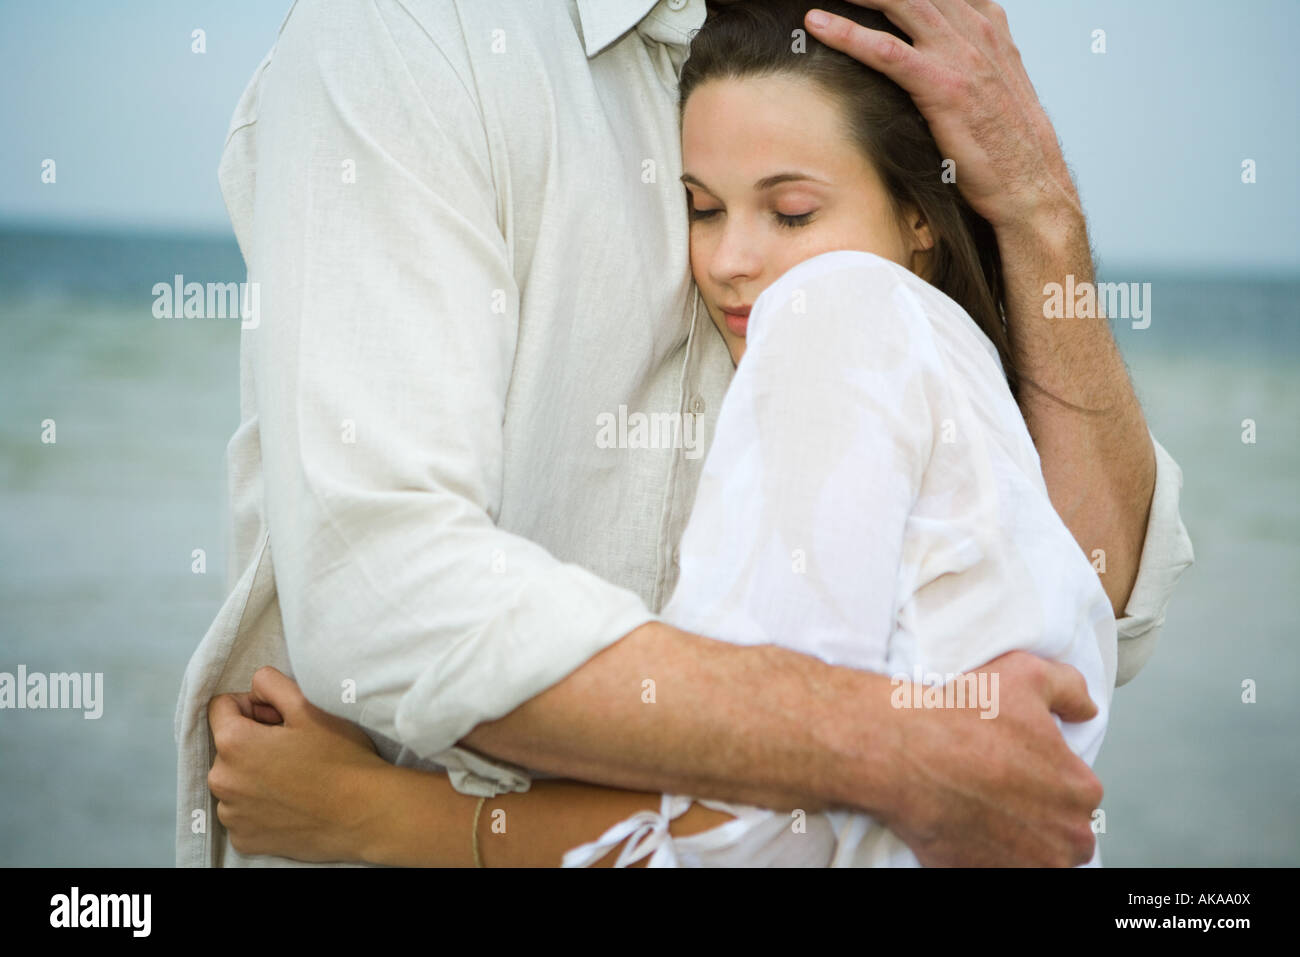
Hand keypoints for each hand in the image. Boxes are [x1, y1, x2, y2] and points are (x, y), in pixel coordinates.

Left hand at [207, 665, 389, 861]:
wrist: (365, 814)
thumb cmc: (340, 758)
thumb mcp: (309, 706)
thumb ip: (271, 683)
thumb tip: (254, 689)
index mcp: (234, 743)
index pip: (221, 707)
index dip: (253, 705)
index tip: (280, 718)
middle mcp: (222, 781)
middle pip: (227, 745)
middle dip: (254, 741)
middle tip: (294, 747)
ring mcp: (232, 815)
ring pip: (235, 779)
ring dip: (255, 774)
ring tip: (295, 777)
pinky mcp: (244, 839)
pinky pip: (242, 812)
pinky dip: (260, 805)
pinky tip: (291, 802)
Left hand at [805, 0, 1079, 230]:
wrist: (1030, 184)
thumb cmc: (1007, 145)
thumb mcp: (994, 86)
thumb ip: (968, 57)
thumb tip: (936, 53)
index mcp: (988, 25)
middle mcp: (977, 31)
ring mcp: (961, 56)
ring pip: (900, 3)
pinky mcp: (943, 87)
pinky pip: (886, 51)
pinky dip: (847, 33)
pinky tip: (816, 24)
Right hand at [880, 650, 1103, 865]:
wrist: (904, 753)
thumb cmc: (964, 714)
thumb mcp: (1027, 674)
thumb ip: (1070, 688)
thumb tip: (1086, 710)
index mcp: (1080, 791)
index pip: (1077, 791)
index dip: (1046, 774)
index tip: (1015, 762)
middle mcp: (1064, 839)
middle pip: (1062, 832)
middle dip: (1039, 815)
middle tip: (998, 786)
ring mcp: (1024, 867)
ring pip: (1033, 857)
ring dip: (1015, 839)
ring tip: (979, 806)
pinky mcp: (983, 877)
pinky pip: (993, 868)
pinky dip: (983, 853)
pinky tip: (962, 823)